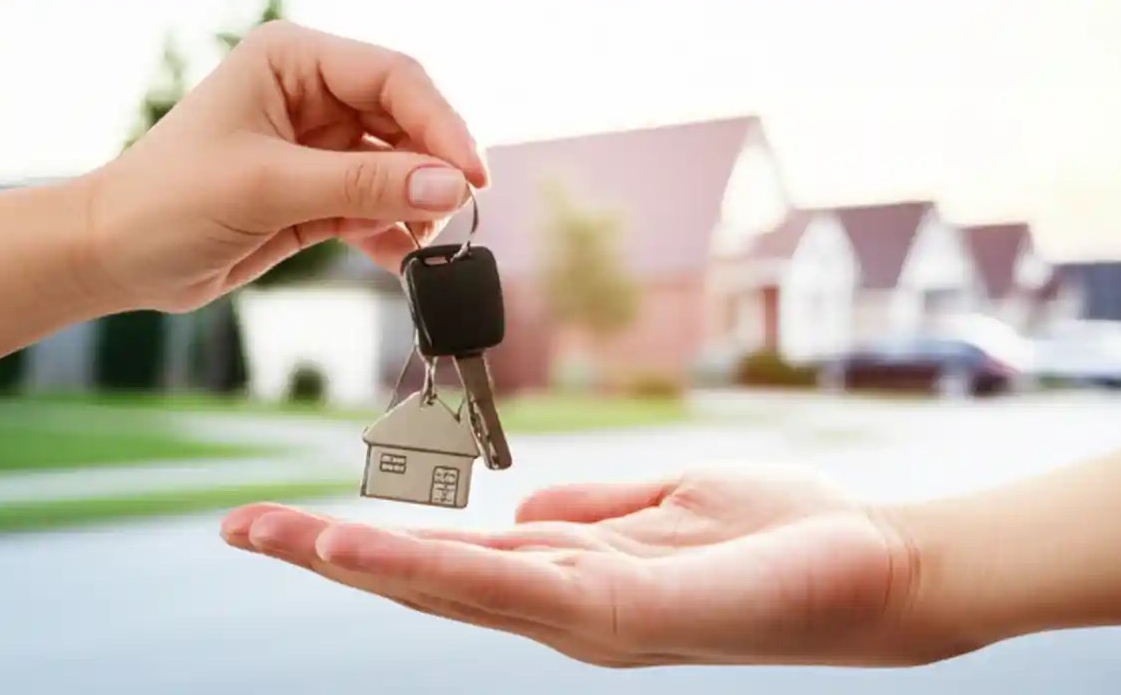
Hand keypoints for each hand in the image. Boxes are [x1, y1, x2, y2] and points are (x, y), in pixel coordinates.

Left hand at [80, 21, 486, 312]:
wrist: (115, 257)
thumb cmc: (167, 201)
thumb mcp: (268, 187)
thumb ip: (364, 184)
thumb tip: (449, 185)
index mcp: (293, 61)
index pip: (393, 78)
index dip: (440, 125)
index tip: (471, 175)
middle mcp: (313, 96)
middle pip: (407, 124)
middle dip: (431, 171)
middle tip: (451, 217)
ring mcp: (319, 147)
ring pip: (400, 169)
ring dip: (416, 207)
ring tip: (418, 243)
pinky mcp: (319, 194)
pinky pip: (379, 207)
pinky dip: (393, 233)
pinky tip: (397, 258)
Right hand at [221, 467, 945, 667]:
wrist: (881, 567)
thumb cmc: (780, 534)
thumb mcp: (666, 504)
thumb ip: (590, 513)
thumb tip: (516, 518)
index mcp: (573, 578)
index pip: (448, 560)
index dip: (367, 545)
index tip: (291, 522)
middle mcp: (567, 608)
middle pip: (427, 580)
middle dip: (330, 557)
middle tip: (238, 530)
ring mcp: (595, 617)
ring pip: (454, 588)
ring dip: (364, 563)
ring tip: (285, 538)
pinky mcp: (634, 610)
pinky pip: (519, 586)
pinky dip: (438, 571)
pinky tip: (378, 553)